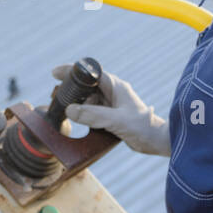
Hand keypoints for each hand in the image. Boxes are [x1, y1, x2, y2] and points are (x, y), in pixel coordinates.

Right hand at [51, 64, 171, 156]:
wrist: (156, 141)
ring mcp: (111, 104)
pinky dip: (83, 114)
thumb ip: (93, 115)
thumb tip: (70, 110)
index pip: (90, 72)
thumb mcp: (116, 120)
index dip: (72, 71)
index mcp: (115, 86)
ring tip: (63, 110)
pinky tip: (75, 120)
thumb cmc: (142, 127)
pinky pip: (92, 111)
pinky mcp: (111, 115)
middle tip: (56, 97)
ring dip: (77, 104)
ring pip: (88, 99)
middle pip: (86, 86)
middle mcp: (112, 92)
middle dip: (71, 90)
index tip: (55, 73)